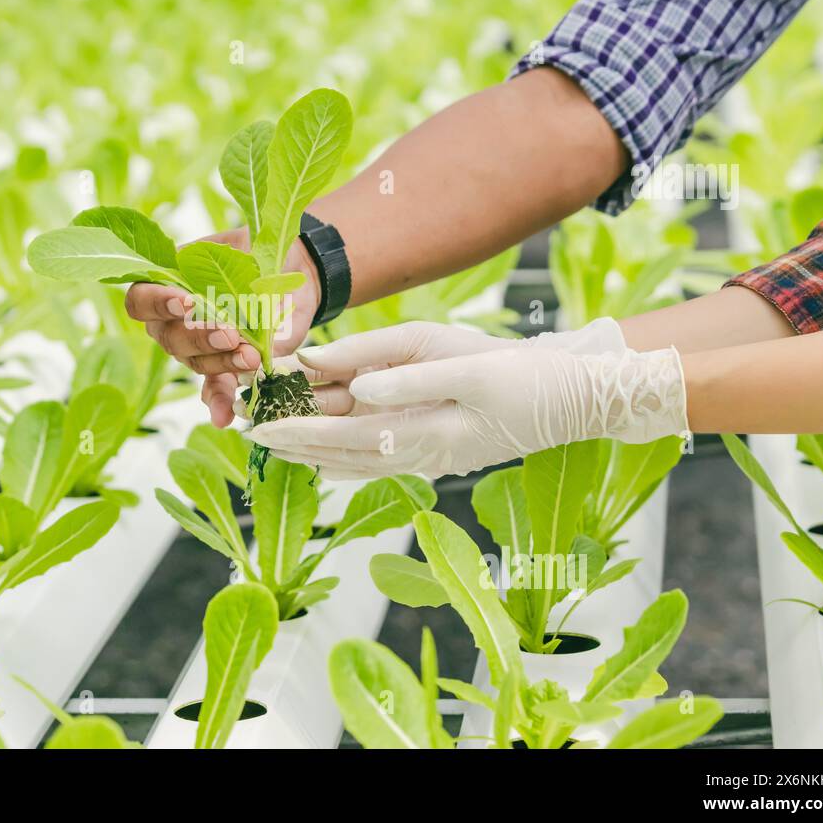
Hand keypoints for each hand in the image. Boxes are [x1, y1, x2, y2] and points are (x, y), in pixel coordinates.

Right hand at [125, 228, 319, 426]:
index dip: (158, 304)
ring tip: (249, 357)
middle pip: (168, 337)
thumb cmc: (260, 255)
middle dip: (199, 336)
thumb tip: (238, 306)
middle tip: (230, 333)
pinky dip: (219, 402)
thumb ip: (236, 279)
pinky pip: (213, 387)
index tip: (187, 301)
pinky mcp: (223, 365)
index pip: (141, 299)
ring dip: (219, 362)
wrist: (293, 270)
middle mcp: (173, 320)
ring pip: (192, 362)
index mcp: (167, 283)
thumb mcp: (246, 255)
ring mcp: (196, 346)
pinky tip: (223, 417)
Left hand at [247, 344, 686, 479]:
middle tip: (247, 430)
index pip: (344, 432)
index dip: (298, 427)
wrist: (576, 399)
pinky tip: (320, 460)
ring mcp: (430, 461)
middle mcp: (421, 456)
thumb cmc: (521, 371)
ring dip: (312, 453)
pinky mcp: (438, 455)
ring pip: (357, 463)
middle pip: (341, 454)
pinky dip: (345, 462)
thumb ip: (396, 369)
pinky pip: (380, 464)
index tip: (259, 422)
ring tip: (271, 442)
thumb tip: (342, 380)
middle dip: (293, 442)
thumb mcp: (459, 357)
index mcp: (424, 431)